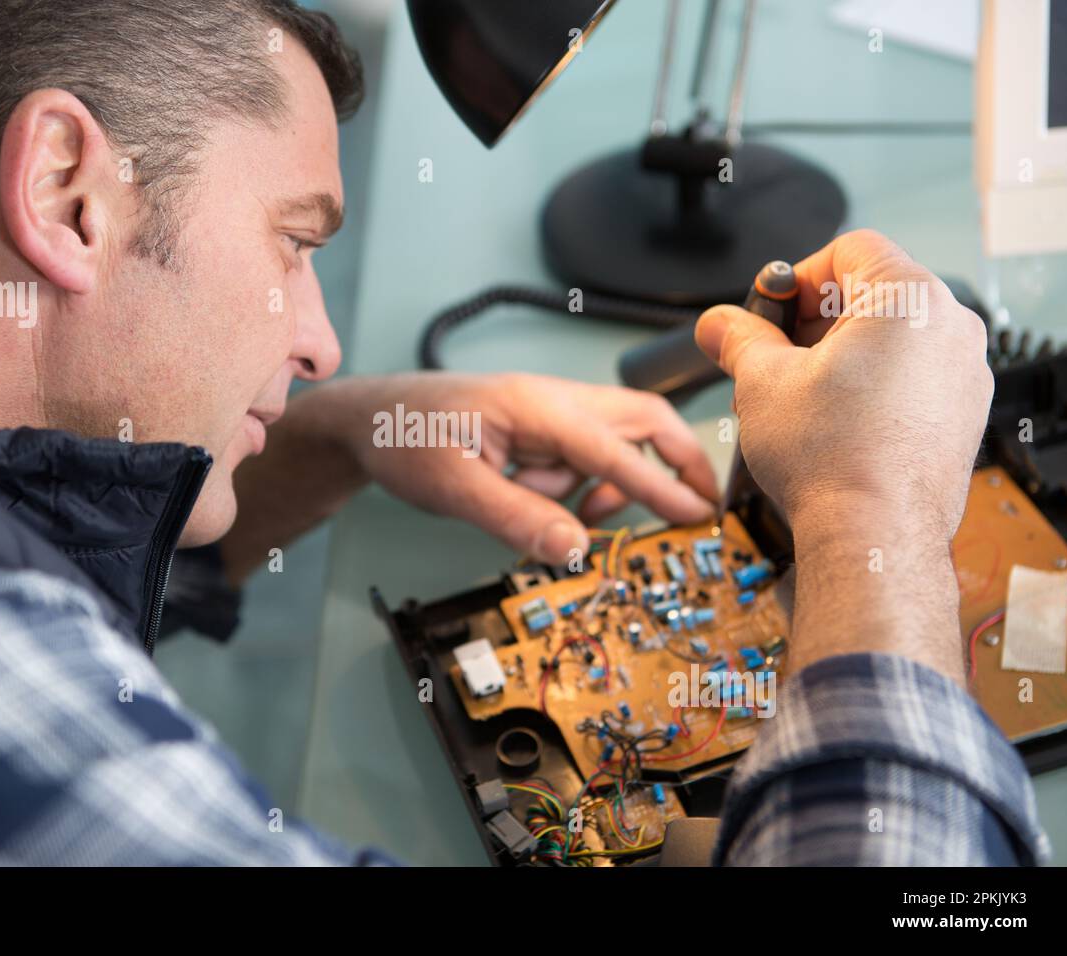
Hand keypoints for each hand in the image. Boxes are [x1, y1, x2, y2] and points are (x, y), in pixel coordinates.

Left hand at [325, 372, 717, 564]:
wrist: (368, 420)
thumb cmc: (402, 437)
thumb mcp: (454, 489)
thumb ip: (517, 519)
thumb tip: (575, 548)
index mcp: (536, 405)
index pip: (615, 447)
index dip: (660, 485)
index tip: (696, 515)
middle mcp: (552, 401)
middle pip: (643, 420)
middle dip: (678, 459)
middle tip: (699, 505)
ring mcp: (547, 416)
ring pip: (615, 444)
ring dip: (612, 482)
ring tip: (575, 512)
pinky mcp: (538, 434)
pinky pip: (582, 461)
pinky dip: (581, 487)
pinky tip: (541, 501)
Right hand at [694, 229, 991, 548]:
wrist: (873, 535)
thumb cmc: (834, 460)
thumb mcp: (762, 381)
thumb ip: (739, 338)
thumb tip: (718, 325)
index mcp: (910, 299)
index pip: (849, 249)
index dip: (796, 276)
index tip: (769, 311)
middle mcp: (951, 328)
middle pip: (871, 293)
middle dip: (812, 321)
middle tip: (769, 356)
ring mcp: (963, 374)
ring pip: (891, 338)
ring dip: (836, 355)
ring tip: (793, 396)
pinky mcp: (961, 414)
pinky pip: (911, 377)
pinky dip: (870, 385)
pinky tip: (829, 421)